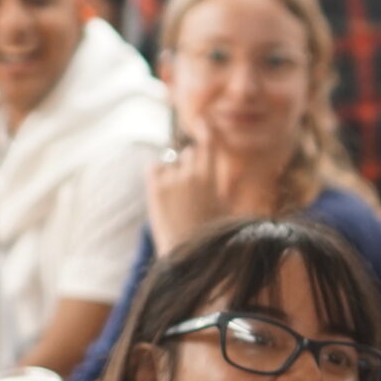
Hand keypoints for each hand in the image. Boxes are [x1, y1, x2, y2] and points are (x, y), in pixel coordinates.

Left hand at [144, 137, 228, 251]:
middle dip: (191, 163)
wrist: (189, 259)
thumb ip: (221, 187)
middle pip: (190, 152)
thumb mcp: (225, 211)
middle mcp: (192, 175)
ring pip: (172, 162)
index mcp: (212, 179)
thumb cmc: (210, 238)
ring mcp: (172, 181)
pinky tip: (163, 192)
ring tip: (177, 199)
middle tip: (190, 186)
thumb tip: (218, 175)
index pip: (209, 143)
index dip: (207, 130)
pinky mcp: (155, 189)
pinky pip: (154, 167)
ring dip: (174, 172)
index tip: (203, 121)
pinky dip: (158, 174)